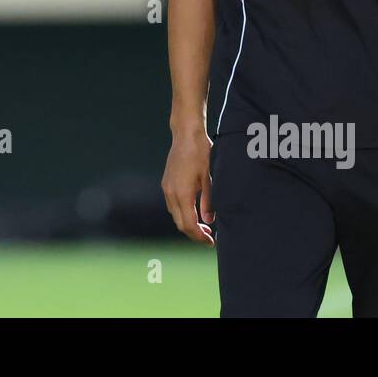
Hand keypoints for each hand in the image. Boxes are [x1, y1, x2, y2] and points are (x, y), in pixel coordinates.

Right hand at [162, 129, 214, 244]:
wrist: (186, 134)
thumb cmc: (200, 153)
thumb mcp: (209, 178)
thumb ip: (209, 201)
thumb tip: (209, 221)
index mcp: (182, 193)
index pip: (189, 224)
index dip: (199, 236)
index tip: (211, 242)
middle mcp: (171, 193)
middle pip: (180, 223)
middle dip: (194, 233)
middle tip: (209, 237)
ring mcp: (166, 188)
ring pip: (175, 215)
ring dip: (187, 223)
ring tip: (204, 226)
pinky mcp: (166, 183)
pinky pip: (172, 205)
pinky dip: (182, 213)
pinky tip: (193, 211)